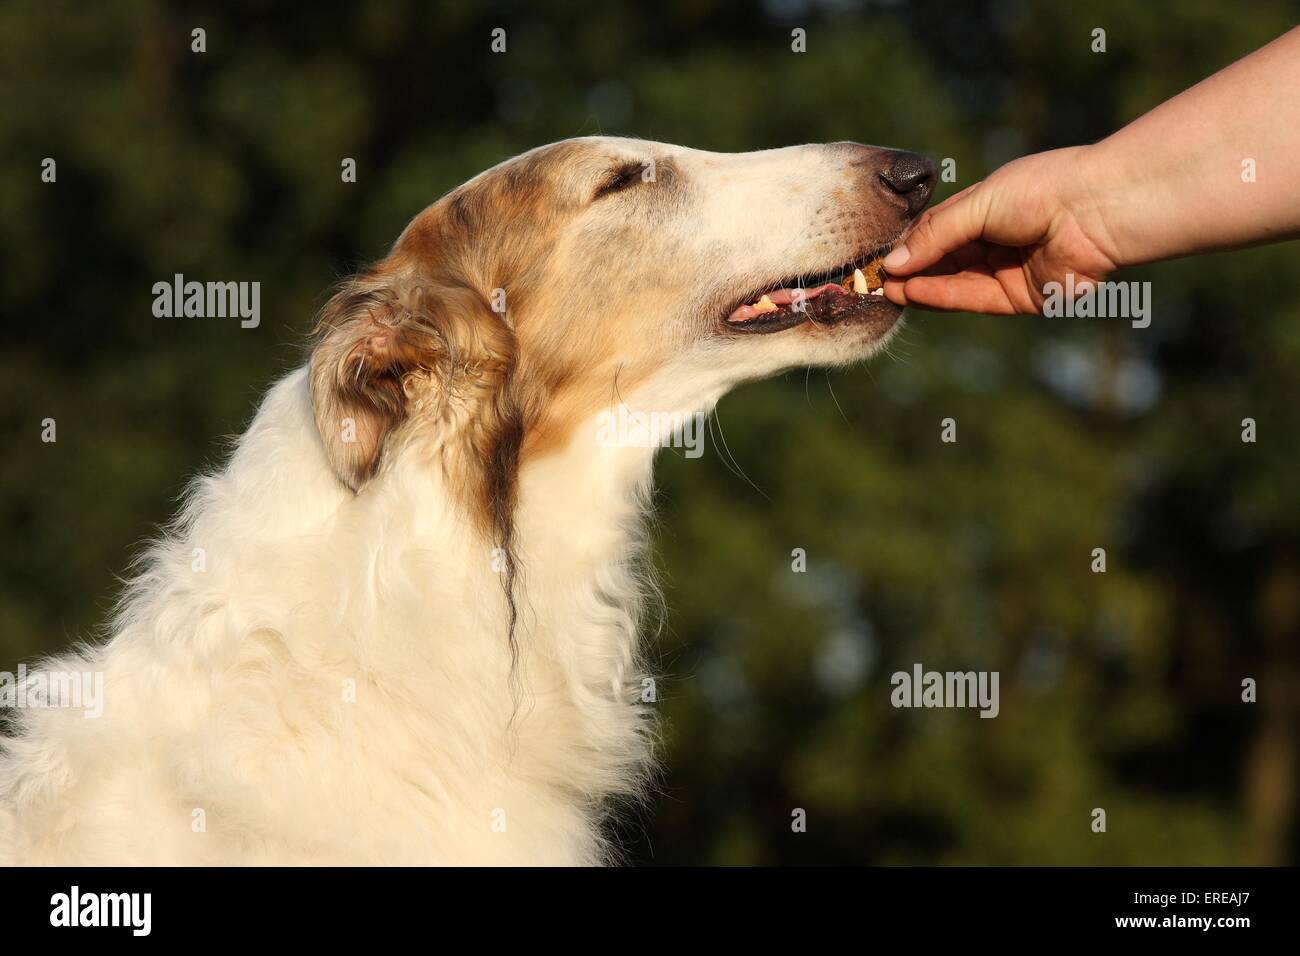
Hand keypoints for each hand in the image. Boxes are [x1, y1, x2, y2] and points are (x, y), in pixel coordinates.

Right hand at [881, 147, 1121, 314]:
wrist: (1096, 210)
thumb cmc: (1041, 190)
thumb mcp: (978, 205)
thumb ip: (934, 236)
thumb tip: (891, 263)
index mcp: (988, 208)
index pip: (937, 230)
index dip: (907, 244)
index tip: (878, 255)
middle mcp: (996, 240)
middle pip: (943, 260)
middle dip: (910, 269)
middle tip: (874, 278)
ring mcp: (1008, 271)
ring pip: (955, 282)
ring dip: (920, 286)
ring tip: (887, 289)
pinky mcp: (1020, 298)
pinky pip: (974, 299)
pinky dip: (943, 296)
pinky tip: (913, 292)